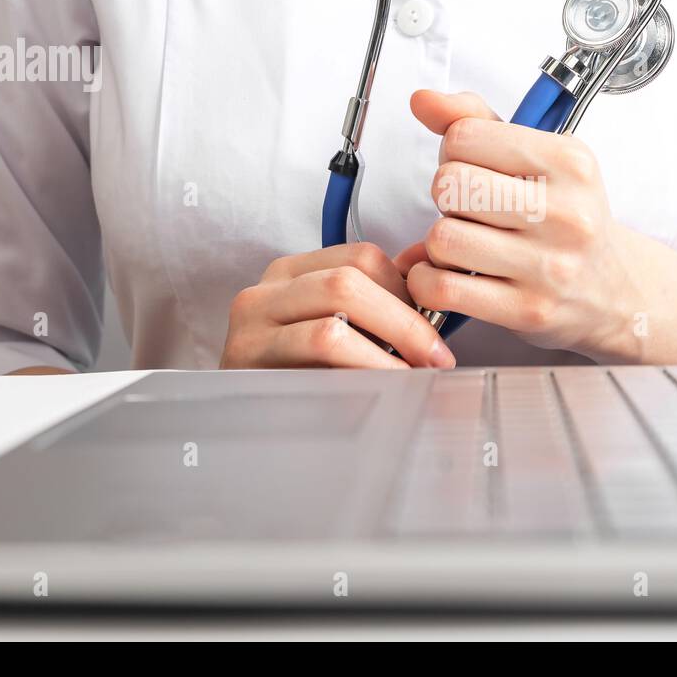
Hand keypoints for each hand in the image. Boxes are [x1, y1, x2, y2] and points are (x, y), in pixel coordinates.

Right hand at [220, 243, 456, 369]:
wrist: (240, 420)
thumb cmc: (297, 373)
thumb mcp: (331, 327)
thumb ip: (371, 306)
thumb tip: (432, 291)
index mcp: (291, 272)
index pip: (361, 256)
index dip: (407, 290)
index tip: (434, 327)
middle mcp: (265, 292)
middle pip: (348, 284)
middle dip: (405, 323)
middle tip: (436, 358)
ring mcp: (250, 330)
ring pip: (331, 329)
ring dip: (385, 355)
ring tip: (413, 377)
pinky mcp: (247, 369)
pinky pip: (313, 368)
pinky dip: (359, 375)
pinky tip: (382, 391)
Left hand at [397, 90, 641, 359]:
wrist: (614, 291)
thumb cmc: (566, 219)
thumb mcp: (538, 158)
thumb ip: (476, 121)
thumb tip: (422, 100)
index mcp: (569, 161)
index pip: (465, 135)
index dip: (454, 152)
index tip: (476, 170)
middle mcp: (566, 212)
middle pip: (449, 184)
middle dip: (446, 196)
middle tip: (470, 210)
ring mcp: (549, 265)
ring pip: (443, 237)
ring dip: (439, 243)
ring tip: (465, 245)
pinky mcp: (527, 309)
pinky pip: (443, 288)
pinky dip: (428, 281)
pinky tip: (448, 275)